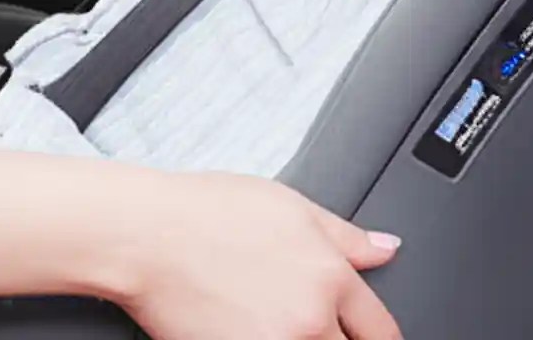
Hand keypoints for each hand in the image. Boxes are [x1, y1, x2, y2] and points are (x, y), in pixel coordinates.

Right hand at [111, 172, 402, 339]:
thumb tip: (386, 249)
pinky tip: (250, 332)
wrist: (146, 236)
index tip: (367, 336)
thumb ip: (346, 236)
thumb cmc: (206, 212)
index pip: (381, 331)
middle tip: (312, 326)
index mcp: (329, 278)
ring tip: (277, 327)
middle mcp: (308, 321)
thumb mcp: (289, 205)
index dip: (376, 337)